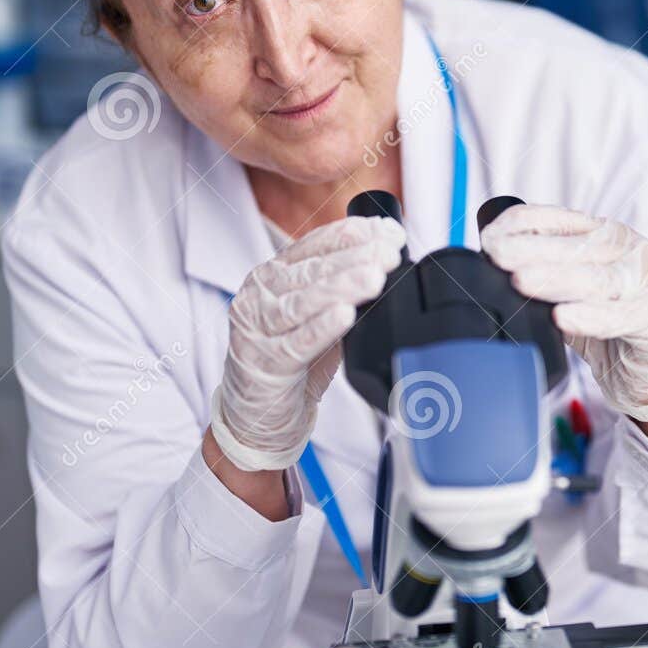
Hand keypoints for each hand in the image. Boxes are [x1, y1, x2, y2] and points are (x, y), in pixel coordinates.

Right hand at [210, 215, 405, 470]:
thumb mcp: (318, 316)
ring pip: (304, 301)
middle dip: (356, 258)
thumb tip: (387, 260)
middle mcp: (260, 293)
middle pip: (313, 269)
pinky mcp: (264, 361)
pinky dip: (322, 327)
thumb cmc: (292, 360)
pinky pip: (297, 342)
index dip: (354, 235)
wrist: (257, 414)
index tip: (390, 232)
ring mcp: (257, 327)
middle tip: (390, 253)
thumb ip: (343, 290)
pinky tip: (345, 315)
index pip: (316, 243)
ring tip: (374, 278)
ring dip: (343, 287)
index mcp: (274, 274)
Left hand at [481, 205, 647, 424]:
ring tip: (523, 281)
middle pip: (575, 245)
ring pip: (596, 278)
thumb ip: (542, 281)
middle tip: (498, 255)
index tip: (489, 238)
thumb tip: (493, 277)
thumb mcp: (571, 293)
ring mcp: (645, 277)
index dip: (521, 225)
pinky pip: (617, 316)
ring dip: (556, 279)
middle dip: (531, 250)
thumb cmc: (612, 319)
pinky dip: (588, 317)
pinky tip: (563, 318)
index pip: (556, 218)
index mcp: (601, 232)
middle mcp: (626, 246)